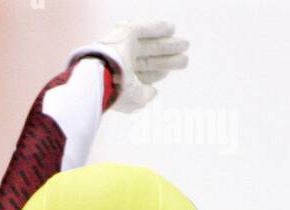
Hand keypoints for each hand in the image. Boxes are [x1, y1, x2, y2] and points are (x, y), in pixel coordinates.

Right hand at [71, 20, 189, 113]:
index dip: (157, 73)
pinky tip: (171, 27)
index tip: (167, 72)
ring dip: (167, 43)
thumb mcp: (134, 101)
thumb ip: (145, 96)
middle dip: (168, 59)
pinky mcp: (125, 33)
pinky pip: (144, 28)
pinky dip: (157, 27)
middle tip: (184, 59)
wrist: (103, 77)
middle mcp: (125, 63)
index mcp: (124, 79)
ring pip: (150, 44)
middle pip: (150, 59)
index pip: (144, 74)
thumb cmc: (117, 92)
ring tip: (185, 45)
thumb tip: (154, 91)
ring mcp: (125, 47)